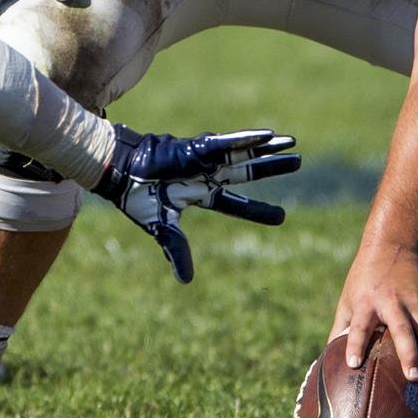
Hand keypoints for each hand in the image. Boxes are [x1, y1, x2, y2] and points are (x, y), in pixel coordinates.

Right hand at [95, 126, 299, 283]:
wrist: (120, 171)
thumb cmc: (138, 196)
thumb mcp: (162, 227)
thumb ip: (176, 250)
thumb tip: (185, 281)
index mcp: (201, 196)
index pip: (237, 204)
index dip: (258, 210)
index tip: (283, 216)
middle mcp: (208, 175)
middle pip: (248, 172)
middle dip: (271, 167)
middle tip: (298, 162)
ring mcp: (205, 159)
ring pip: (244, 153)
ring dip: (268, 149)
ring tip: (292, 142)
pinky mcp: (198, 147)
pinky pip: (228, 143)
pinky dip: (248, 139)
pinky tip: (269, 135)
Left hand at [331, 245, 417, 386]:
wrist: (394, 246)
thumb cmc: (364, 280)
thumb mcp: (348, 299)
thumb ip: (340, 328)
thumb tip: (326, 362)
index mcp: (367, 301)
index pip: (359, 325)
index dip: (355, 343)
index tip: (353, 365)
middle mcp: (393, 302)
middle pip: (402, 329)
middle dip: (409, 354)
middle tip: (413, 377)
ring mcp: (416, 302)